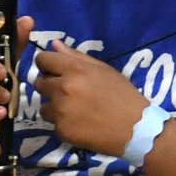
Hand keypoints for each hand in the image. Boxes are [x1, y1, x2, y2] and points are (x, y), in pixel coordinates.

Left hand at [33, 40, 149, 156]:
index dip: (48, 65)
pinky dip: (64, 123)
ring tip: (74, 111)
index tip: (56, 72)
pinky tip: (80, 124)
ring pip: (44, 105)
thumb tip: (54, 45)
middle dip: (50, 86)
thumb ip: (77, 57)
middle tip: (68, 93)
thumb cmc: (123, 96)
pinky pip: (53, 123)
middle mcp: (63, 88)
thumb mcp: (104, 70)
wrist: (136, 130)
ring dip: (54, 107)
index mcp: (74, 69)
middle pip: (39, 83)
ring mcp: (60, 110)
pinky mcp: (62, 130)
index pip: (42, 60)